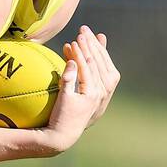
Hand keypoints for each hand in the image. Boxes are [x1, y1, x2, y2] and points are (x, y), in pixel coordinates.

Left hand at [41, 26, 119, 152]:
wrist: (60, 135)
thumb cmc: (70, 113)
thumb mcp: (82, 91)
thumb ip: (87, 69)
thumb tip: (92, 47)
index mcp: (105, 92)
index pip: (106, 65)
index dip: (100, 49)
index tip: (95, 34)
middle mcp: (102, 94)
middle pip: (100, 64)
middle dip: (92, 45)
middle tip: (83, 30)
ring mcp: (91, 97)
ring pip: (91, 68)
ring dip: (85, 50)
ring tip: (78, 37)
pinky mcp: (77, 100)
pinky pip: (78, 77)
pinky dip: (76, 62)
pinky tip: (70, 51)